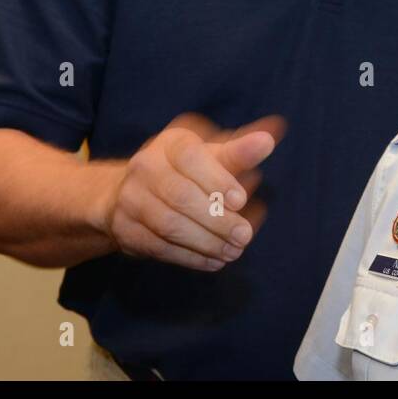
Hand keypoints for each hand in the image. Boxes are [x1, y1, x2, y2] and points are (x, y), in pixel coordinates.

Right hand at [98, 114, 282, 270]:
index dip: (216, 179)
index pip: (190, 157)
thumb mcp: (212, 155)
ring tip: (234, 251)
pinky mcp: (126, 230)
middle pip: (180, 195)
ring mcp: (131, 199)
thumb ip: (240, 150)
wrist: (131, 191)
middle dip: (216, 219)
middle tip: (244, 235)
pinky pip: (159, 247)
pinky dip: (190, 257)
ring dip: (206, 242)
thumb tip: (271, 137)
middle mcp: (145, 167)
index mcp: (170, 143)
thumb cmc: (186, 170)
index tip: (241, 200)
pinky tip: (214, 261)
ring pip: (169, 225)